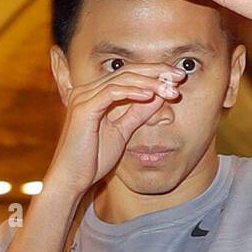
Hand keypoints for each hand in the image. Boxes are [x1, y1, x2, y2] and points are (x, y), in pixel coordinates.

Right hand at [45, 64, 186, 195]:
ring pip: (122, 79)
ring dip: (150, 82)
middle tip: (179, 76)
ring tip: (170, 89)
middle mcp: (87, 91)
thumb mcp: (122, 133)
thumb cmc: (92, 160)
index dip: (154, 74)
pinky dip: (133, 92)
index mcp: (95, 94)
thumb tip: (157, 98)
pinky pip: (113, 93)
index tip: (177, 80)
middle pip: (127, 71)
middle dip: (156, 72)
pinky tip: (151, 95)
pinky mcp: (84, 108)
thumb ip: (137, 114)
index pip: (128, 75)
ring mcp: (84, 97)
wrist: (72, 179)